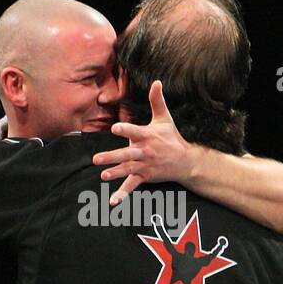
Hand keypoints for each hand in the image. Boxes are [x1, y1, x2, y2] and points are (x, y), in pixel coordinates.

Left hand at [92, 80, 196, 205]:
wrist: (185, 161)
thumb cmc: (171, 137)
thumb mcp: (165, 119)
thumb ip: (157, 101)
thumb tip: (156, 81)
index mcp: (148, 136)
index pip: (135, 131)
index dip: (125, 129)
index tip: (115, 128)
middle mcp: (145, 151)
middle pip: (127, 154)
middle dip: (113, 157)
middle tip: (97, 159)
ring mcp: (144, 165)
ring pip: (127, 170)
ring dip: (116, 173)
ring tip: (103, 176)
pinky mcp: (144, 176)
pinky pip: (131, 186)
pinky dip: (122, 194)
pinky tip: (113, 202)